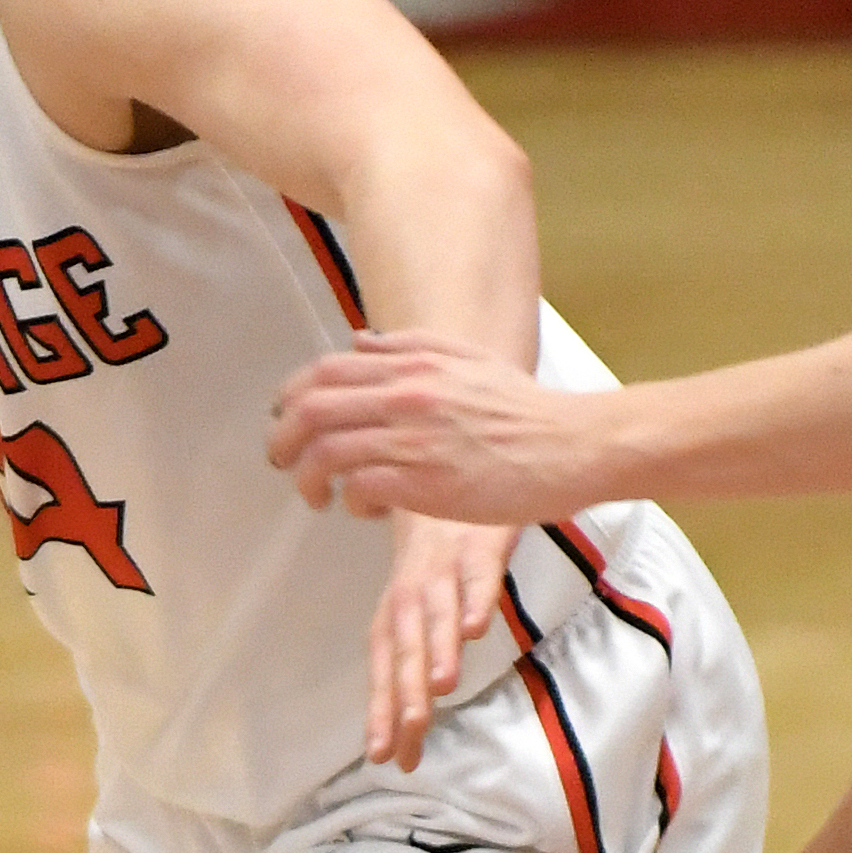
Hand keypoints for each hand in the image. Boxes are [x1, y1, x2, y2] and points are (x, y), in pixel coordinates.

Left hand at [268, 338, 609, 524]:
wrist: (568, 445)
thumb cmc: (522, 409)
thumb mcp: (466, 358)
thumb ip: (409, 346)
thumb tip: (358, 341)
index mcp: (410, 365)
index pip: (323, 373)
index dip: (290, 398)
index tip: (283, 420)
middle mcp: (404, 396)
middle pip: (312, 410)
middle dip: (283, 440)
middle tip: (283, 463)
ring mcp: (413, 439)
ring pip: (328, 453)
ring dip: (311, 479)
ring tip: (319, 498)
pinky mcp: (426, 483)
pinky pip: (361, 489)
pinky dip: (352, 502)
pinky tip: (369, 510)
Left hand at [364, 513, 509, 769]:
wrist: (450, 461)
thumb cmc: (438, 534)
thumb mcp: (422, 585)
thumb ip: (421, 637)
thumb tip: (423, 696)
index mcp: (399, 605)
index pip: (384, 665)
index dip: (382, 709)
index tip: (383, 756)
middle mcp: (415, 588)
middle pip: (407, 647)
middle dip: (407, 694)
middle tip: (408, 738)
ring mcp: (445, 564)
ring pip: (438, 613)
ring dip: (438, 649)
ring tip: (442, 689)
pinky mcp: (480, 539)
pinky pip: (477, 570)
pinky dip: (475, 596)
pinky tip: (477, 626)